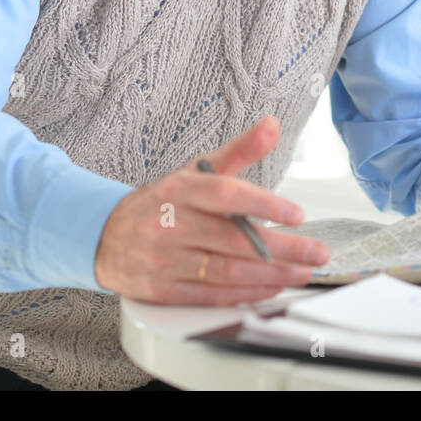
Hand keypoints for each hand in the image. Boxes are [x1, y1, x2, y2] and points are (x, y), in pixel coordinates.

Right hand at [93, 116, 330, 303]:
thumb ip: (239, 150)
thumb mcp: (196, 170)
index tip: (298, 214)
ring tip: (302, 271)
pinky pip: (210, 296)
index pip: (226, 195)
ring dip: (271, 275)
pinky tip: (272, 287)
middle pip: (233, 239)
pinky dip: (246, 294)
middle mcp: (171, 224)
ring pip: (226, 272)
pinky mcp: (162, 290)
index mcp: (181, 190)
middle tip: (317, 252)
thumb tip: (273, 125)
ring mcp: (165, 260)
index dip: (264, 204)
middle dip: (283, 248)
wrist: (103, 235)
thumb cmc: (161, 202)